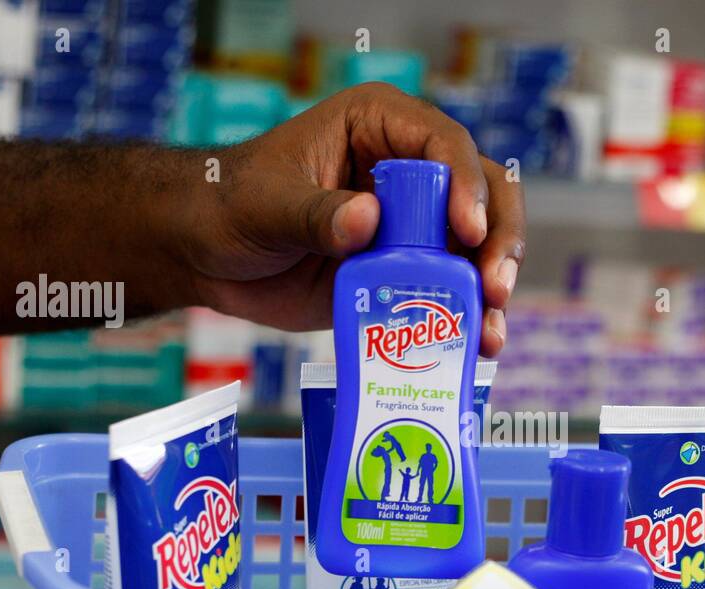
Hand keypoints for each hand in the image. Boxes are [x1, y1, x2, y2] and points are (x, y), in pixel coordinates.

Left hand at [176, 82, 525, 356]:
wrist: (206, 255)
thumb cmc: (228, 204)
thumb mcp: (266, 204)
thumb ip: (316, 213)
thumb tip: (368, 220)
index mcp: (380, 127)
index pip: (445, 145)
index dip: (466, 185)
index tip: (467, 232)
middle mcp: (410, 171)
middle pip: (486, 194)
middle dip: (499, 241)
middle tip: (493, 287)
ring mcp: (413, 224)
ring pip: (480, 247)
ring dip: (492, 288)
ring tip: (489, 332)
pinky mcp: (407, 271)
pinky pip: (451, 290)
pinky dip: (467, 318)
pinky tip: (476, 346)